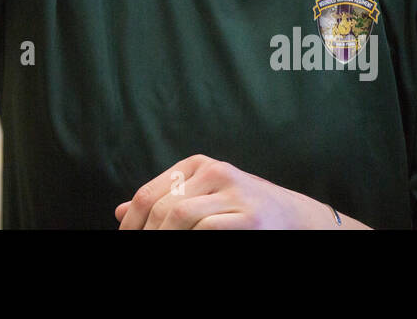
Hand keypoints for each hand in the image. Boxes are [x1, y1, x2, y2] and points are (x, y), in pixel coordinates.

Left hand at [115, 154, 348, 229]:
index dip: (131, 223)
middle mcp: (214, 172)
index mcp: (197, 165)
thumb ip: (166, 201)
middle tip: (138, 249)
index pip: (148, 194)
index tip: (125, 240)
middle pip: (160, 207)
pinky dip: (189, 243)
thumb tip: (120, 212)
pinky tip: (185, 248)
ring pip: (180, 217)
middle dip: (145, 234)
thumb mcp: (203, 197)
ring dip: (163, 239)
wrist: (297, 218)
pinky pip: (207, 230)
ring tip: (155, 250)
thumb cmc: (245, 210)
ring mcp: (233, 192)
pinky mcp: (248, 217)